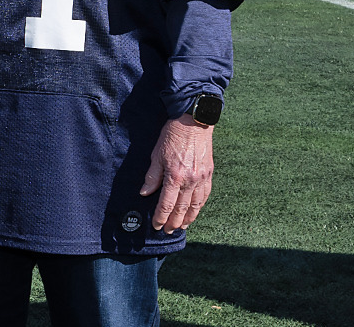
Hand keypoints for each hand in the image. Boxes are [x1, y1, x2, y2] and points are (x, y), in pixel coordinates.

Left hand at [140, 114, 214, 232]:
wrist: (194, 122)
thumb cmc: (172, 135)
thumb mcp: (156, 154)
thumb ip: (152, 176)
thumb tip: (145, 193)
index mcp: (175, 176)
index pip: (167, 204)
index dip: (161, 217)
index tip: (156, 225)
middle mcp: (190, 180)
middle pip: (182, 208)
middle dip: (174, 222)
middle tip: (168, 231)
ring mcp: (202, 178)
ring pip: (196, 205)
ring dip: (189, 218)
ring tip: (181, 226)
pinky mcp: (209, 174)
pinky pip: (205, 195)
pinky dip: (199, 206)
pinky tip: (195, 211)